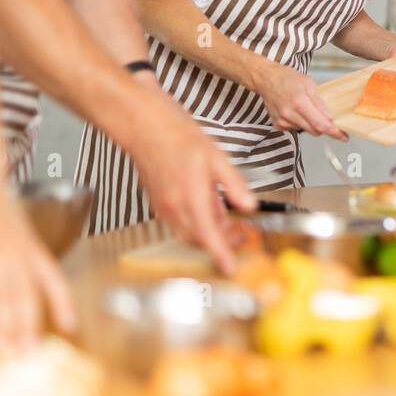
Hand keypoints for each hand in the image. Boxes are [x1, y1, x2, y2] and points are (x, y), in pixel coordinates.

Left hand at [0, 182, 75, 354]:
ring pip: (31, 297)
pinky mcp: (36, 252)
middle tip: (19, 363)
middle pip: (10, 304)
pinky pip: (54, 280)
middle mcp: (0, 261)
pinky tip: (68, 323)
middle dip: (15, 336)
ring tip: (35, 351)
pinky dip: (63, 302)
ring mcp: (21, 257)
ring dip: (33, 326)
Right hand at [128, 97, 257, 273]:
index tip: (231, 268)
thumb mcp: (216, 157)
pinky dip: (197, 226)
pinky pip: (180, 224)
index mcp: (190, 198)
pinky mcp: (159, 203)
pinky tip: (211, 212)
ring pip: (189, 234)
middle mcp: (174, 207)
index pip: (209, 237)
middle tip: (243, 236)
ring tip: (230, 224)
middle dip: (222, 244)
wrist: (145, 126)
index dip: (222, 255)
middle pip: (200, 240)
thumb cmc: (177, 136)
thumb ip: (234, 185)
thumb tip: (250, 205)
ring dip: (210, 235)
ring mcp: (164, 207)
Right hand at [253, 63, 346, 139]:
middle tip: (326, 117)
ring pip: (306, 130)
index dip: (334, 132)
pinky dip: (301, 123)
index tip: (343, 136)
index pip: (320, 124)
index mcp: (299, 102)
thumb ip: (320, 103)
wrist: (266, 79)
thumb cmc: (287, 78)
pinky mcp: (278, 125)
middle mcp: (289, 114)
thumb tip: (330, 119)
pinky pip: (296, 129)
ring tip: (304, 107)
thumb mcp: (309, 84)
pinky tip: (296, 111)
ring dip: (311, 123)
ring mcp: (282, 121)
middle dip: (324, 127)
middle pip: (315, 131)